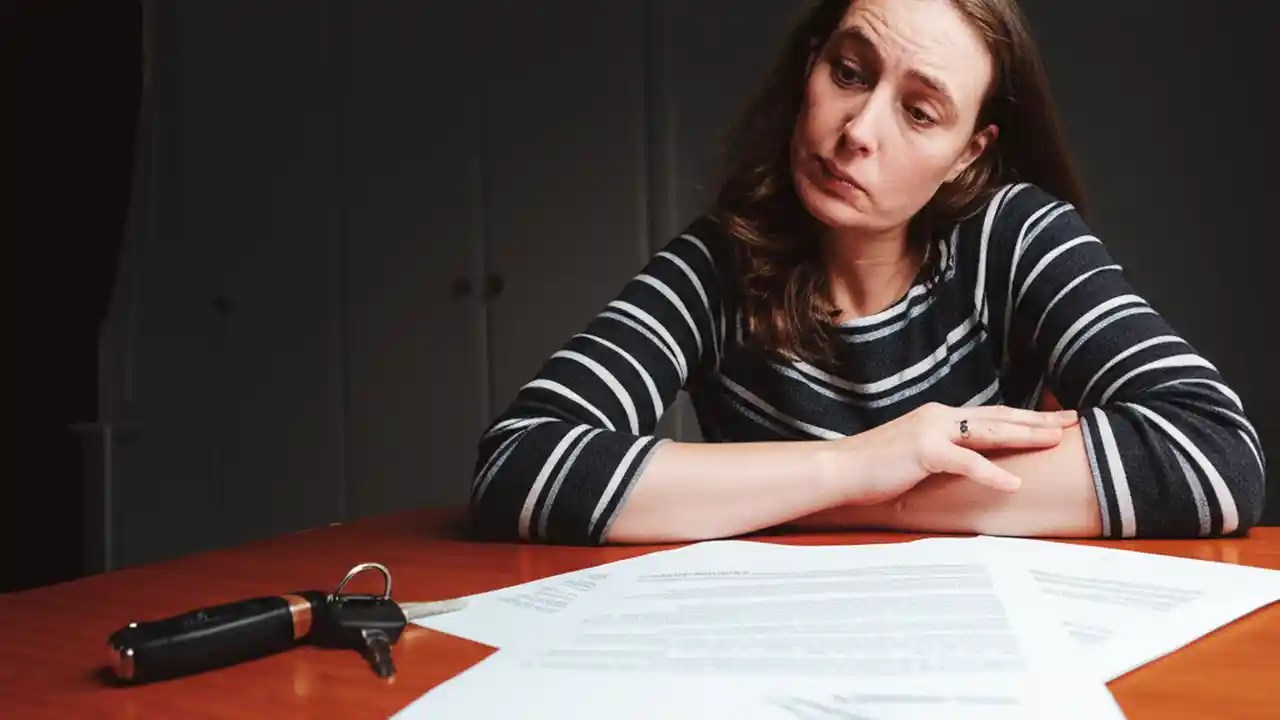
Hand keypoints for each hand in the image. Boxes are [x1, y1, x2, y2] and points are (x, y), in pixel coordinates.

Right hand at [832, 403, 1078, 505]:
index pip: (990, 415)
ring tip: (1056, 439)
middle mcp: (939, 416)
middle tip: (1072, 420)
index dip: (1024, 417)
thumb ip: (943, 454)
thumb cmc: (874, 469)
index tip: (1054, 419)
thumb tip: (967, 465)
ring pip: (988, 432)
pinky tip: (1014, 483)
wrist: (839, 470)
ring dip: (1025, 435)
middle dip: (1037, 419)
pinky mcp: (924, 451)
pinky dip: (992, 474)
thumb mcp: (915, 456)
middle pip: (998, 417)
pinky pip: (966, 463)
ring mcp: (932, 431)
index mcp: (939, 417)